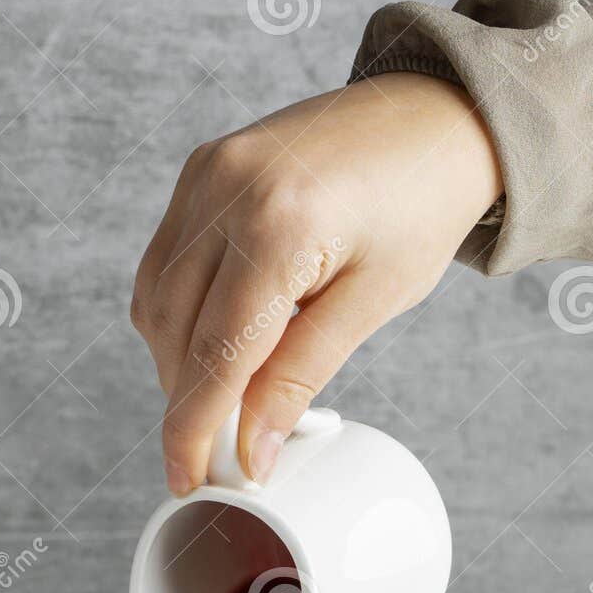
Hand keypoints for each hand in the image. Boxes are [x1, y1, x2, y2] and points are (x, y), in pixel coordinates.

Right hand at [131, 73, 502, 493]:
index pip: (214, 355)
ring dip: (178, 359)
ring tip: (225, 388)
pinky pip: (165, 261)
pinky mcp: (201, 167)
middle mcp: (228, 190)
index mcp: (279, 227)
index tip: (187, 478)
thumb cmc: (418, 205)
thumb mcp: (370, 304)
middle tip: (218, 446)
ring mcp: (208, 173)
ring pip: (157, 301)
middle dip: (188, 400)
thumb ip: (299, 377)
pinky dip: (178, 311)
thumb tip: (253, 450)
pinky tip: (218, 333)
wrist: (436, 115)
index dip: (193, 429)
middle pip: (174, 332)